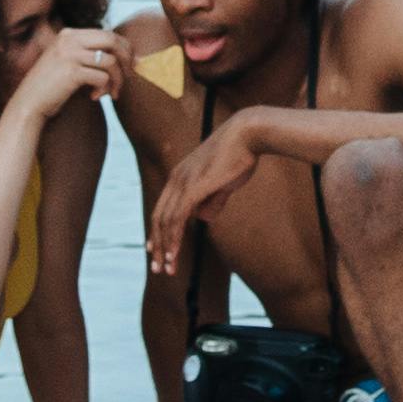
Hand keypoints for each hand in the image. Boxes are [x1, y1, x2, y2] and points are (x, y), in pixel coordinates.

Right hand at [8, 27, 123, 128]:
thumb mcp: (68, 62)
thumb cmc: (51, 87)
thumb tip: (124, 55)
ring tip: (112, 93)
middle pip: (112, 40)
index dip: (124, 49)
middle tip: (129, 76)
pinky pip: (102, 77)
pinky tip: (95, 97)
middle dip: (126, 59)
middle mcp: (69, 39)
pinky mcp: (71, 72)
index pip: (106, 33)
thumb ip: (87, 54)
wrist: (28, 104)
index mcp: (68, 34)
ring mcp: (69, 54)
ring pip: (110, 61)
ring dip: (117, 79)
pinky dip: (104, 89)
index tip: (131, 65)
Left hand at [144, 112, 265, 273]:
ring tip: (168, 268)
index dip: (157, 231)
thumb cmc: (240, 156)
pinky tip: (174, 254)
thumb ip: (212, 199)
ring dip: (165, 247)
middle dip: (157, 245)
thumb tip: (203, 218)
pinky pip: (177, 218)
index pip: (162, 208)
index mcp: (180, 176)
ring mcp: (183, 182)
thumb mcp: (223, 182)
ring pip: (166, 221)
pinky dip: (173, 238)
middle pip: (158, 217)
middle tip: (158, 268)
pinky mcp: (193, 187)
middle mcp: (176, 179)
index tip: (155, 250)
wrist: (248, 133)